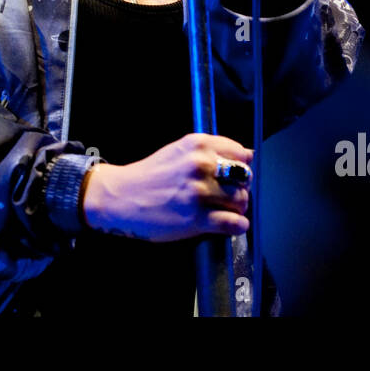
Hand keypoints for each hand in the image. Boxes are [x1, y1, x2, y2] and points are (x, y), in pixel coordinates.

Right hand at [81, 133, 252, 241]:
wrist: (121, 197)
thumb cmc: (151, 175)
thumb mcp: (179, 151)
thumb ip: (211, 151)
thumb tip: (248, 156)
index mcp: (197, 144)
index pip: (242, 153)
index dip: (241, 166)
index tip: (233, 176)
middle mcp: (200, 165)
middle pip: (245, 177)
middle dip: (240, 188)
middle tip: (228, 196)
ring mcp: (198, 192)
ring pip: (241, 200)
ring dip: (237, 208)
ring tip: (224, 210)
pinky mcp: (196, 218)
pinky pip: (234, 223)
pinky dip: (237, 225)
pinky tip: (230, 224)